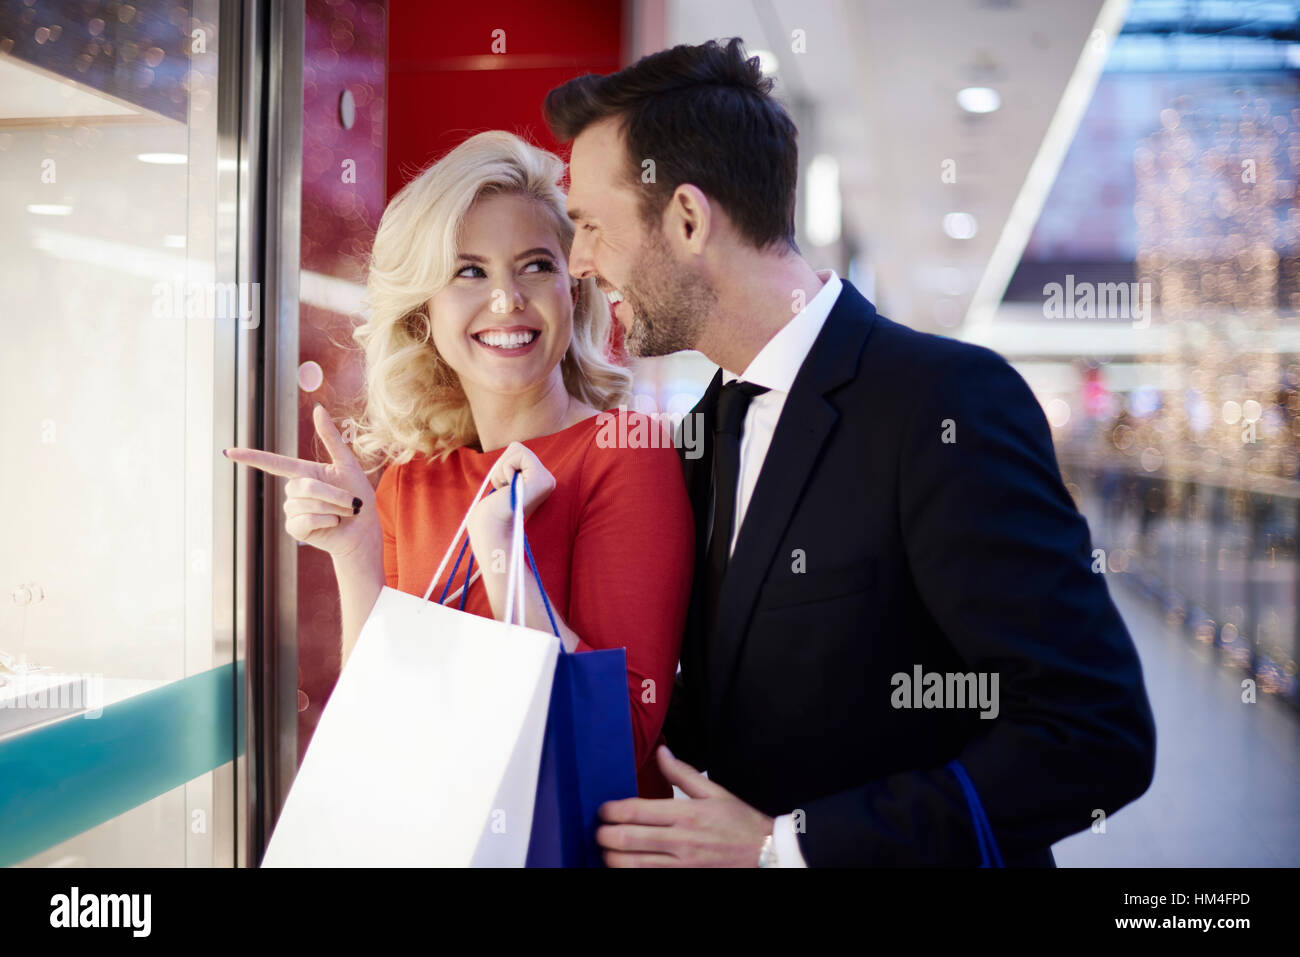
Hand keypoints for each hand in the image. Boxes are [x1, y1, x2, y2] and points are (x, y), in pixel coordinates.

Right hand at [223, 404, 378, 561]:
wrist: (364, 528)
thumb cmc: (358, 495)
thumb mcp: (347, 463)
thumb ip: (330, 437)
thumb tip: (317, 408)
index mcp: (304, 472)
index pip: (274, 463)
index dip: (251, 457)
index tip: (228, 452)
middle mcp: (294, 490)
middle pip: (306, 487)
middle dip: (334, 494)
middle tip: (352, 503)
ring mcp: (293, 510)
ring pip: (308, 504)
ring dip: (334, 508)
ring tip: (343, 513)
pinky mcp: (295, 528)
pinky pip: (306, 520)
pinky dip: (327, 521)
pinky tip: (333, 524)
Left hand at [468, 441, 555, 531]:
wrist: (490, 531)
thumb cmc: (490, 512)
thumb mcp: (502, 484)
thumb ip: (511, 468)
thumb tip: (515, 448)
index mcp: (539, 482)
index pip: (517, 453)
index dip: (502, 467)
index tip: (503, 489)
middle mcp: (548, 480)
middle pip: (516, 448)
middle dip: (500, 466)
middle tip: (503, 490)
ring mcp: (547, 480)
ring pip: (516, 448)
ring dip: (501, 468)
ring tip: (505, 490)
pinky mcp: (541, 480)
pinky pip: (517, 455)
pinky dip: (504, 469)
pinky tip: (508, 489)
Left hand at [595, 745, 774, 866]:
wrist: (766, 855)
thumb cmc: (740, 823)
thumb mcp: (715, 792)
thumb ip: (683, 774)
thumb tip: (662, 753)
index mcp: (686, 814)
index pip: (637, 811)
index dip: (612, 811)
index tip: (603, 809)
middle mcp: (680, 841)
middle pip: (628, 840)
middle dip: (605, 835)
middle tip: (598, 830)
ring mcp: (681, 866)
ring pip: (633, 865)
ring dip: (612, 858)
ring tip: (605, 850)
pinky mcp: (683, 879)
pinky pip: (649, 878)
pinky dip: (632, 872)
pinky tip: (624, 866)